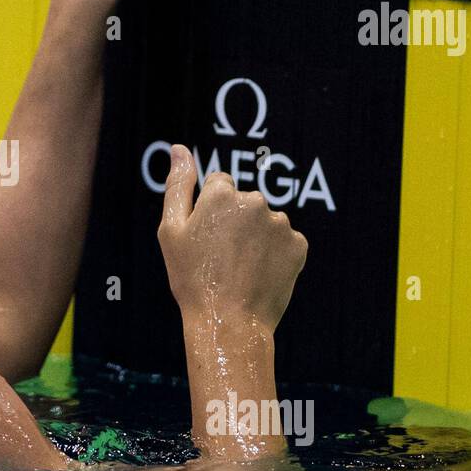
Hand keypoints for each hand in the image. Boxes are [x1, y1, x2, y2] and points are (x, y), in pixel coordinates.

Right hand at [157, 145, 306, 330]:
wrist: (228, 322)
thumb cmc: (192, 278)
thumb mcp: (171, 231)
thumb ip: (177, 184)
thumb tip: (178, 148)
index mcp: (222, 194)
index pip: (219, 184)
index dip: (209, 211)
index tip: (205, 238)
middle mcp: (255, 200)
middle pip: (244, 202)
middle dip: (235, 222)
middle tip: (220, 257)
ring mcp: (280, 223)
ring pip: (265, 221)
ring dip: (256, 237)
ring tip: (239, 268)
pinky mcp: (298, 245)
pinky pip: (284, 241)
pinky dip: (274, 254)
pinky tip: (258, 273)